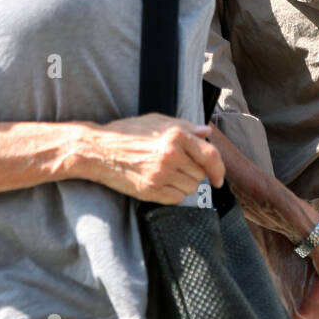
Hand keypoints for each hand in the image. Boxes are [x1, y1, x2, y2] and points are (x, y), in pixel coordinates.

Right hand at [87, 115, 224, 203]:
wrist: (99, 150)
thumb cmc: (127, 132)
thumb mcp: (157, 121)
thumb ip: (185, 127)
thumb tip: (206, 133)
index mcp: (175, 135)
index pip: (210, 155)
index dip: (219, 169)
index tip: (219, 178)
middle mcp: (170, 155)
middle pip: (200, 174)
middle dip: (195, 172)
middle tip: (180, 166)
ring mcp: (161, 175)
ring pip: (191, 188)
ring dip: (185, 183)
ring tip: (168, 172)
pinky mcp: (151, 191)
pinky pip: (177, 198)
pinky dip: (174, 193)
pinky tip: (162, 181)